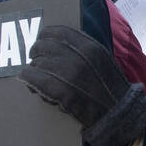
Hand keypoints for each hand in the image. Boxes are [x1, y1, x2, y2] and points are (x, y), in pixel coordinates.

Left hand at [19, 25, 145, 145]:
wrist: (117, 114)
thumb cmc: (107, 88)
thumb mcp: (100, 59)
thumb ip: (81, 48)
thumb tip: (54, 43)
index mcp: (90, 46)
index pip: (57, 32)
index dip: (44, 37)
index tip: (41, 43)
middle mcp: (79, 56)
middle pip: (42, 46)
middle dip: (36, 54)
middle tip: (36, 62)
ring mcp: (69, 73)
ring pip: (36, 63)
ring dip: (34, 70)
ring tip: (37, 78)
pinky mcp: (60, 90)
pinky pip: (32, 77)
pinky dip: (28, 80)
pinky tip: (31, 85)